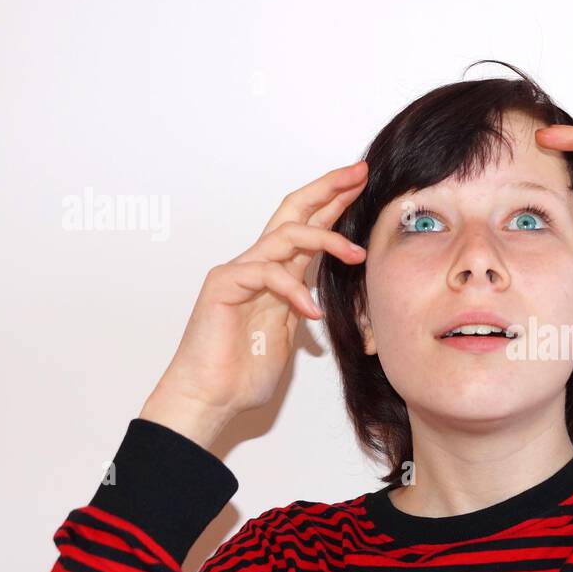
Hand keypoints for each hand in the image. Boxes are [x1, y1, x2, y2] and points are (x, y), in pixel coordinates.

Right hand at [141, 163, 369, 448]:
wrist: (210, 398)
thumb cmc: (244, 372)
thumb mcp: (290, 333)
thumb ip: (305, 305)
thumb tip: (329, 296)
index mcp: (277, 274)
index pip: (308, 226)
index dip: (334, 203)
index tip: (362, 184)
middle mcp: (258, 264)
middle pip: (293, 211)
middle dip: (328, 189)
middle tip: (360, 173)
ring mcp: (239, 271)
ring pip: (285, 235)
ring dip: (326, 239)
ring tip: (358, 255)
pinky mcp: (224, 285)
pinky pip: (267, 274)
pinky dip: (294, 291)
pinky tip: (313, 312)